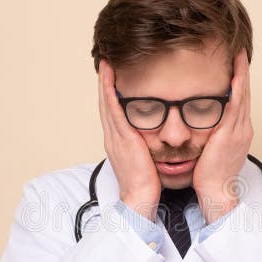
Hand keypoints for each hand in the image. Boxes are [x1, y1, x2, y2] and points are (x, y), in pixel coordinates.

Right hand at [98, 59, 160, 220]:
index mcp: (118, 141)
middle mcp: (112, 137)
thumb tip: (156, 136)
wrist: (140, 199)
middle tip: (104, 62)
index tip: (111, 75)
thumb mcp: (144, 159)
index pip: (112, 111)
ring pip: (106, 103)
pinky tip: (110, 78)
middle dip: (104, 82)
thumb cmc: (145, 183)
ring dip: (105, 82)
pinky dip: (110, 92)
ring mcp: (114, 137)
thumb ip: (146, 145)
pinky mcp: (121, 139)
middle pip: (105, 103)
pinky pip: (113, 110)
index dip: (110, 92)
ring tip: (105, 63)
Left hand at [192, 48, 253, 223]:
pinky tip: (235, 75)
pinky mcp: (231, 135)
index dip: (239, 80)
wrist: (216, 193)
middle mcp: (242, 129)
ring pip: (243, 96)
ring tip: (239, 54)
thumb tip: (200, 123)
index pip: (240, 99)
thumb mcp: (213, 150)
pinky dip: (237, 89)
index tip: (236, 62)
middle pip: (245, 93)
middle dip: (243, 70)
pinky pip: (236, 106)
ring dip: (241, 73)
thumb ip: (210, 134)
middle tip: (240, 50)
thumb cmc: (211, 176)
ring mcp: (239, 131)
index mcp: (238, 132)